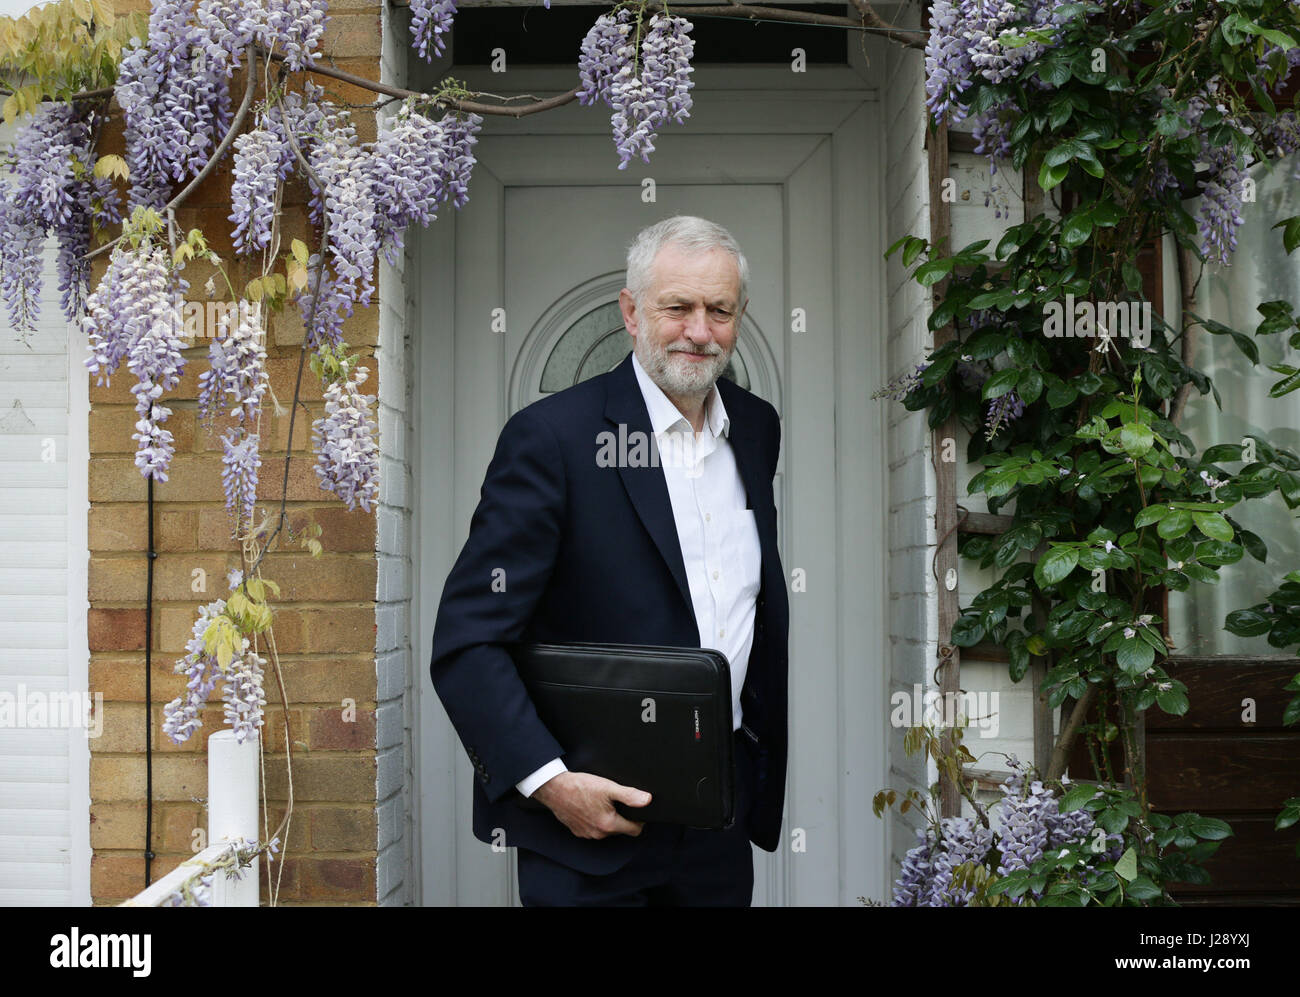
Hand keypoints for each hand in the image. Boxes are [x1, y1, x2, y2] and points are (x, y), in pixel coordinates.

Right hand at [531, 771, 650, 838]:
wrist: (554, 788)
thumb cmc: (580, 786)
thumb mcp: (608, 787)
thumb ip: (629, 795)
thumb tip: (647, 800)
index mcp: (608, 824)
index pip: (635, 830)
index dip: (639, 819)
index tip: (636, 809)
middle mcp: (598, 834)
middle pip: (621, 829)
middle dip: (622, 817)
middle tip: (616, 801)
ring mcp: (587, 834)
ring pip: (606, 830)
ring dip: (608, 819)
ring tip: (602, 802)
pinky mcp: (578, 831)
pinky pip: (593, 829)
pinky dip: (595, 820)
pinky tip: (591, 807)